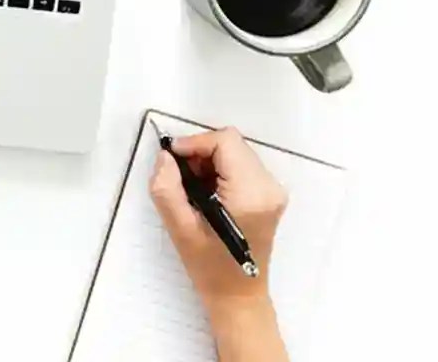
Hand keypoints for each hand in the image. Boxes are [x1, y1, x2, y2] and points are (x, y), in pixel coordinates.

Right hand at [149, 128, 288, 317]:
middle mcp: (269, 187)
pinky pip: (240, 166)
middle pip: (231, 144)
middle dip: (200, 153)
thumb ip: (167, 188)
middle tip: (178, 177)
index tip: (171, 159)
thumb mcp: (180, 229)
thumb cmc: (211, 268)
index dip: (194, 143)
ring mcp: (272, 191)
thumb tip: (165, 157)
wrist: (238, 295)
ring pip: (235, 153)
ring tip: (191, 189)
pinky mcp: (269, 195)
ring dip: (208, 162)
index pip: (225, 142)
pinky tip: (206, 194)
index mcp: (251, 194)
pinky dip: (219, 171)